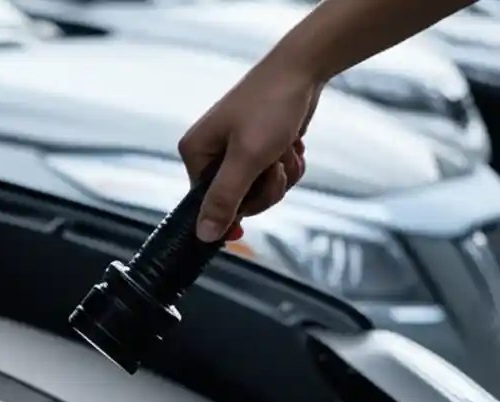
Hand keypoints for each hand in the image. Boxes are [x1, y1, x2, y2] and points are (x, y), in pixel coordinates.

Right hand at [178, 58, 321, 241]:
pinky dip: (288, 166)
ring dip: (281, 177)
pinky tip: (292, 145)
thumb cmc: (271, 106)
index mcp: (196, 153)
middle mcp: (210, 153)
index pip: (207, 204)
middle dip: (265, 188)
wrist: (304, 68)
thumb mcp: (247, 158)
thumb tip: (203, 235)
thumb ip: (224, 199)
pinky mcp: (258, 147)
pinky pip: (272, 176)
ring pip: (259, 190)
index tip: (248, 224)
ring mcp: (235, 151)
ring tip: (286, 150)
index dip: (232, 212)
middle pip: (236, 200)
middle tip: (276, 167)